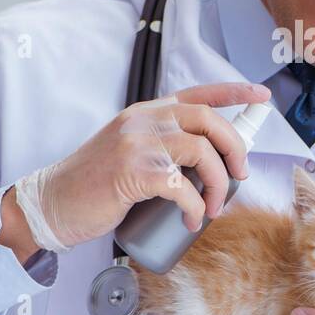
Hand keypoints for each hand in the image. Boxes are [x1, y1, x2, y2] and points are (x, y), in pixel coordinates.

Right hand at [0, 81, 270, 257]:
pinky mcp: (132, 173)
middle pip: (208, 120)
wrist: (53, 203)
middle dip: (235, 148)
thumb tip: (205, 162)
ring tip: (215, 207)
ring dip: (220, 183)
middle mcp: (143, 120)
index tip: (262, 96)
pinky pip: (182, 187)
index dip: (235, 91)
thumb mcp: (129, 150)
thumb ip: (160, 144)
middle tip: (240, 175)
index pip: (198, 93)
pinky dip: (195, 208)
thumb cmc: (95, 185)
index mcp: (146, 112)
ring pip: (201, 151)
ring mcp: (137, 144)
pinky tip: (193, 222)